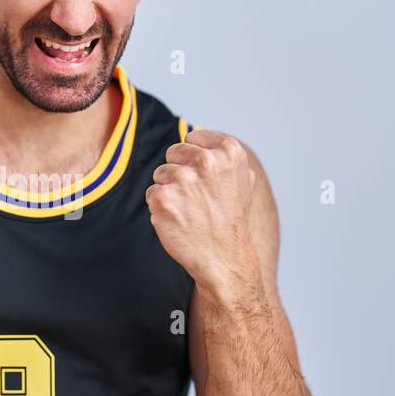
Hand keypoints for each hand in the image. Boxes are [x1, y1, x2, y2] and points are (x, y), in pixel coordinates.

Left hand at [146, 129, 255, 287]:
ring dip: (169, 191)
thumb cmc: (231, 220)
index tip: (205, 180)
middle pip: (173, 153)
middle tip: (196, 198)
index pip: (192, 139)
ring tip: (189, 211)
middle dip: (179, 173)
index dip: (194, 160)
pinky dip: (160, 208)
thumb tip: (204, 137)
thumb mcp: (243, 181)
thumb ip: (225, 156)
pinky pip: (151, 194)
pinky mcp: (162, 198)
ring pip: (160, 174)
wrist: (224, 258)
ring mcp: (182, 179)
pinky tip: (178, 220)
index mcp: (228, 151)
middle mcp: (205, 161)